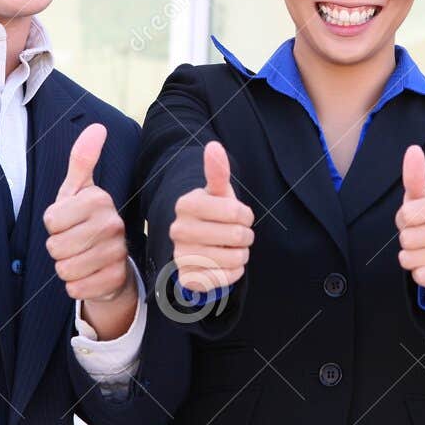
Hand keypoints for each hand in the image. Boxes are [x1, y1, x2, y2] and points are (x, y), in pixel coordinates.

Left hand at [44, 123, 133, 306]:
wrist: (111, 262)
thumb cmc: (85, 221)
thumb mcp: (78, 191)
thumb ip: (82, 159)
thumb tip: (97, 127)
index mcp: (99, 200)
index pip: (51, 219)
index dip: (53, 224)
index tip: (67, 221)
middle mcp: (112, 224)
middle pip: (55, 246)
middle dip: (57, 248)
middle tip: (73, 242)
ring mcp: (117, 253)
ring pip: (64, 268)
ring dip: (65, 267)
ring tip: (80, 258)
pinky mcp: (115, 279)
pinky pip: (75, 288)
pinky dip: (76, 286)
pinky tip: (88, 275)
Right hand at [170, 142, 253, 293]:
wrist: (199, 247)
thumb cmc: (214, 215)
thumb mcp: (218, 193)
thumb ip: (218, 172)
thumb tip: (214, 146)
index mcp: (186, 204)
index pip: (237, 211)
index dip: (245, 215)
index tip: (239, 215)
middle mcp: (178, 230)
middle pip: (238, 235)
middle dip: (245, 236)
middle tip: (236, 235)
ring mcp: (181, 256)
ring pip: (235, 258)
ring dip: (241, 254)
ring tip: (230, 248)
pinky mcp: (188, 279)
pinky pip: (227, 278)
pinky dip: (233, 272)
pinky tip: (223, 264)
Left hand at [396, 145, 424, 296]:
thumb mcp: (419, 199)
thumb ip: (414, 176)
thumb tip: (413, 149)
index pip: (408, 213)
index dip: (404, 219)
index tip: (414, 219)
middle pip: (407, 238)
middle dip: (405, 240)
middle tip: (419, 238)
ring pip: (411, 259)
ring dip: (411, 259)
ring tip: (424, 253)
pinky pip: (423, 277)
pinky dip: (419, 275)